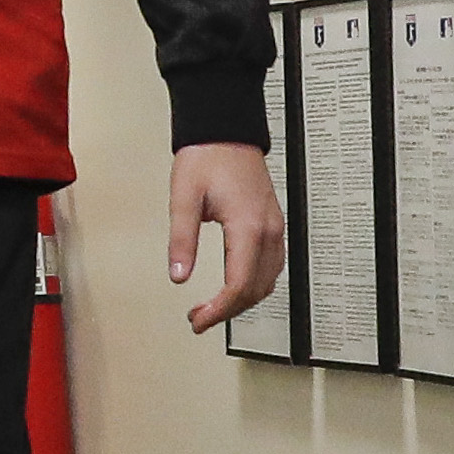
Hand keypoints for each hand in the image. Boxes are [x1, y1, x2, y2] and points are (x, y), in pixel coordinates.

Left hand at [167, 142, 283, 334]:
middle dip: (228, 311)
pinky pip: (271, 265)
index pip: (239, 285)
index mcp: (248, 227)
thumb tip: (178, 275)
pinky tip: (234, 289)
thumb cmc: (207, 158)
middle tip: (199, 319)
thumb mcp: (184, 199)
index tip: (198, 320)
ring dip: (242, 301)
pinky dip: (253, 284)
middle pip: (256, 288)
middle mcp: (268, 230)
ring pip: (268, 280)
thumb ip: (181, 240)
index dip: (219, 310)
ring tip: (212, 308)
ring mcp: (275, 227)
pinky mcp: (272, 224)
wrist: (227, 132)